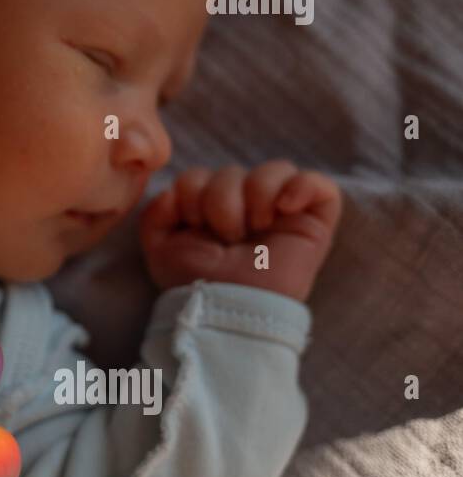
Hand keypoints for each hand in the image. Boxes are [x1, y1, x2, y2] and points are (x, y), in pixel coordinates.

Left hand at [139, 160, 341, 300]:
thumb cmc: (196, 282)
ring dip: (256, 195)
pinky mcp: (315, 223)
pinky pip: (319, 185)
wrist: (227, 307)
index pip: (201, 174)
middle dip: (221, 201)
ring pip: (275, 169)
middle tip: (227, 236)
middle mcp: (248, 207)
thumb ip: (157, 211)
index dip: (192, 192)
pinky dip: (302, 187)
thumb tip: (175, 190)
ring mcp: (283, 213)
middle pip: (233, 170)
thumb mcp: (160, 246)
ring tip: (254, 229)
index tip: (195, 224)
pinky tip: (282, 209)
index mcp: (214, 209)